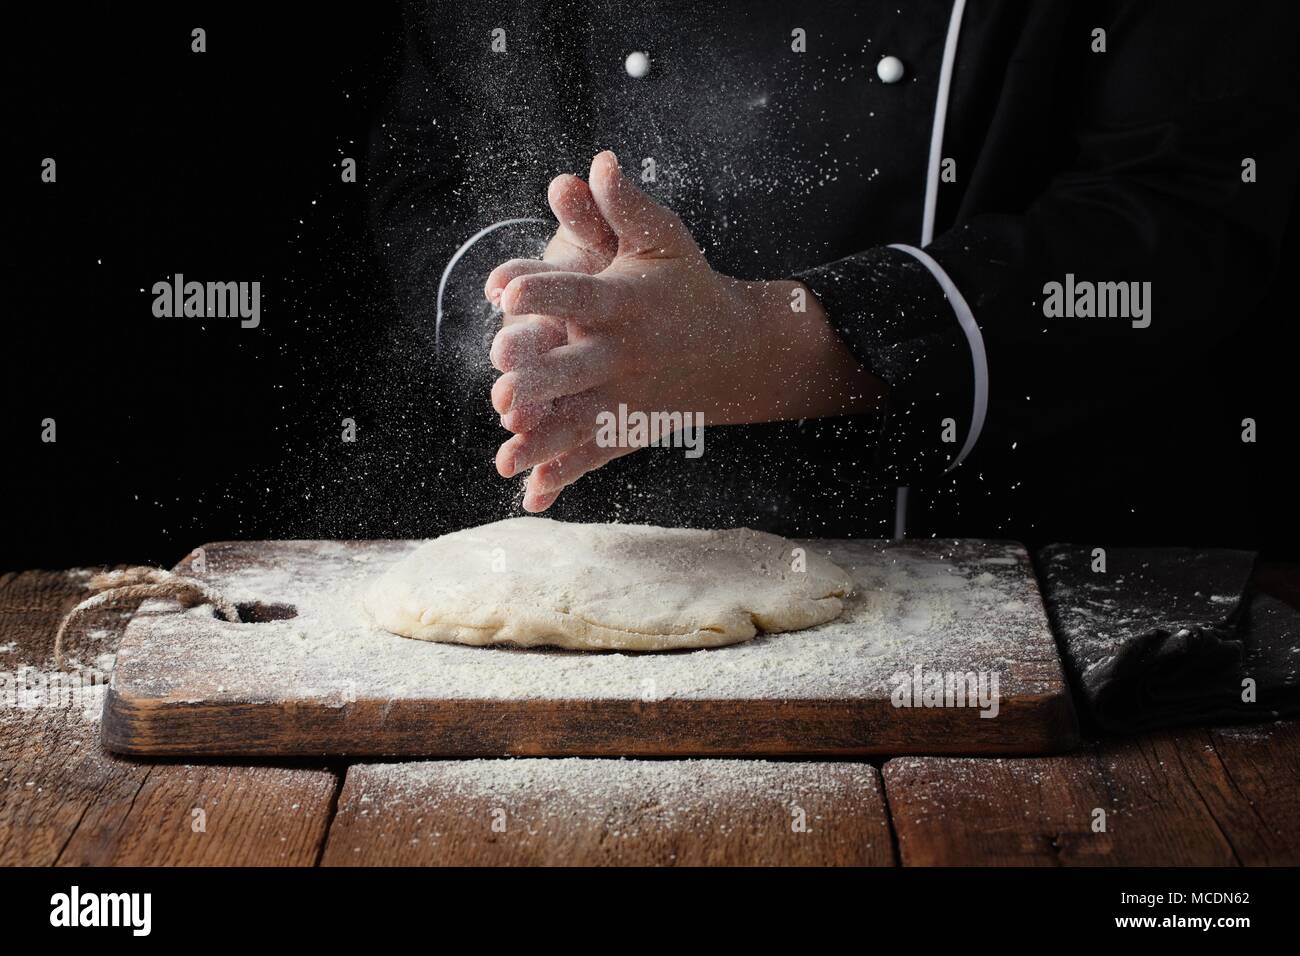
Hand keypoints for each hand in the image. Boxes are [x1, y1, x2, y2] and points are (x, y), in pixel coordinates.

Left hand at [487, 151, 881, 511]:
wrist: (738, 350)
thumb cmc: (686, 285)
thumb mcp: (663, 241)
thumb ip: (625, 208)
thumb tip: (597, 163)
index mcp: (625, 304)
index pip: (580, 293)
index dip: (544, 289)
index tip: (504, 289)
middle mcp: (624, 354)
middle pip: (578, 367)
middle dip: (542, 379)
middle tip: (503, 388)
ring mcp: (627, 397)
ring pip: (579, 421)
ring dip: (544, 440)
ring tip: (504, 457)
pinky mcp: (627, 428)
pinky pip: (592, 454)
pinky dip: (564, 476)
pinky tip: (532, 495)